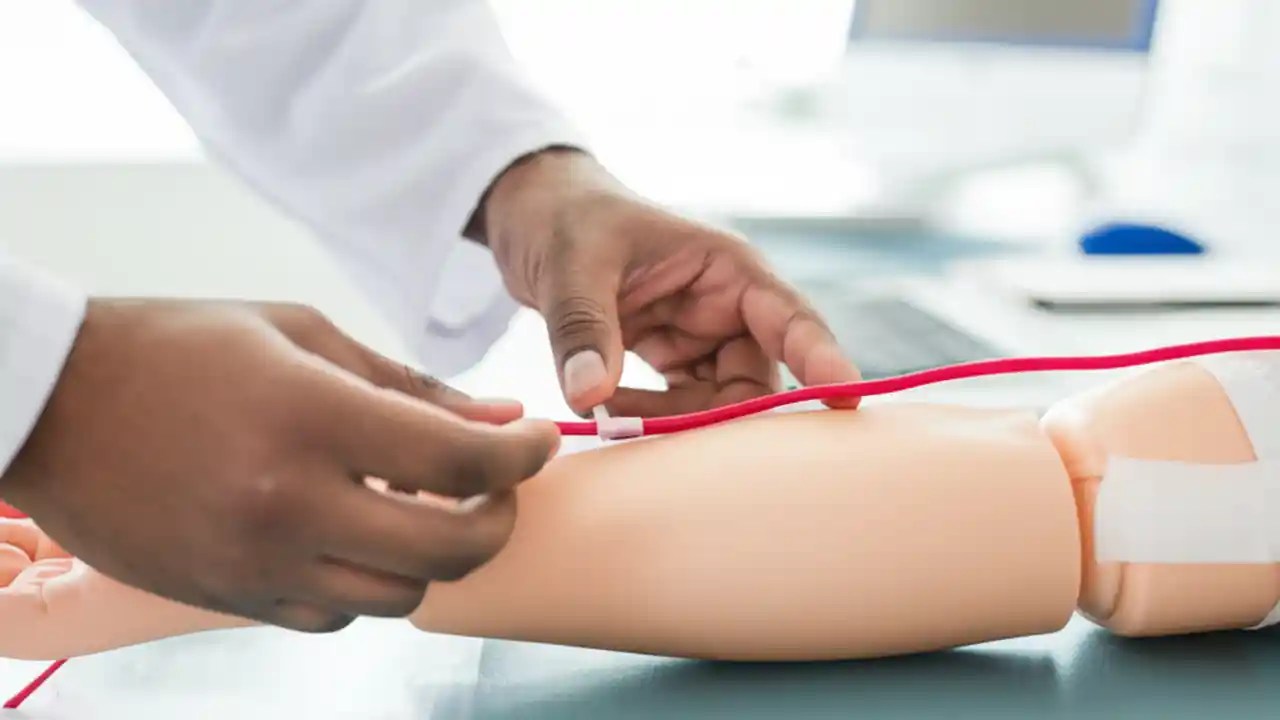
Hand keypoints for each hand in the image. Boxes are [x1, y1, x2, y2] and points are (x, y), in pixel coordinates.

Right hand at [0, 300, 558, 631]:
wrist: (49, 404)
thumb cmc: (177, 348)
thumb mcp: (299, 333)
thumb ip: (408, 385)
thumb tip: (497, 418)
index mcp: (310, 418)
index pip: (460, 461)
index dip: (523, 455)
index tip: (538, 440)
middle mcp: (287, 503)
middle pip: (449, 550)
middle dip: (498, 517)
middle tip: (498, 486)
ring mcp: (256, 564)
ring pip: (399, 597)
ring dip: (434, 556)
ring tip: (424, 506)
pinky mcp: (229, 599)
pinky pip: (335, 618)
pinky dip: (368, 583)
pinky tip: (356, 535)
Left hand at [476, 149, 860, 414]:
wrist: (531, 218)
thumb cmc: (565, 219)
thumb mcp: (571, 266)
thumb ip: (583, 328)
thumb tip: (589, 397)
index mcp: (727, 268)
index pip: (790, 317)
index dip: (820, 358)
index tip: (843, 399)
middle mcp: (727, 306)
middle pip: (756, 380)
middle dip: (722, 418)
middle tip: (673, 444)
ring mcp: (701, 337)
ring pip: (717, 404)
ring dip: (673, 423)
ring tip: (611, 415)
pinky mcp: (672, 360)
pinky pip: (679, 408)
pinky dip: (646, 419)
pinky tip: (604, 409)